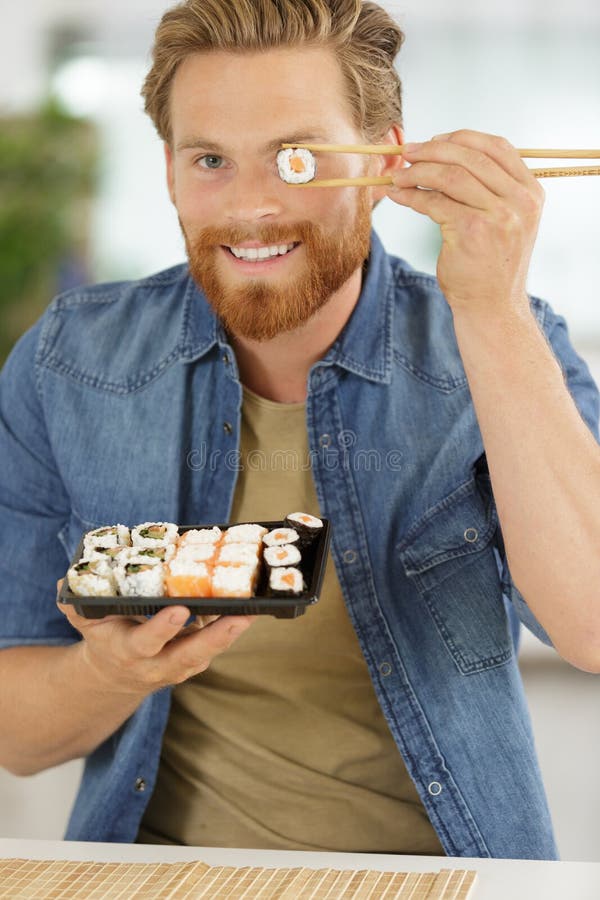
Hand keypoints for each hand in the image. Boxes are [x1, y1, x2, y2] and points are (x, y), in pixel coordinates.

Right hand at [57, 580, 254, 696]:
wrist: (114, 676)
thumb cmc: (104, 639)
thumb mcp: (86, 624)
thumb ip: (76, 606)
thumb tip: (65, 583)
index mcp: (130, 652)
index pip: (147, 642)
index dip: (162, 628)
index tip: (179, 611)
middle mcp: (159, 664)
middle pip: (191, 655)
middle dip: (216, 637)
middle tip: (240, 617)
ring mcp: (181, 666)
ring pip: (210, 651)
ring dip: (233, 632)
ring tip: (254, 610)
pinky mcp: (196, 660)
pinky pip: (216, 644)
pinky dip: (233, 627)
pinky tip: (250, 606)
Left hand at [387, 130, 544, 318]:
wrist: (492, 307)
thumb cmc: (491, 265)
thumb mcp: (503, 221)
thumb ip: (489, 189)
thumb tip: (446, 154)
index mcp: (531, 192)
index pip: (497, 147)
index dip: (462, 138)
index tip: (434, 140)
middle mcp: (520, 201)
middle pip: (470, 157)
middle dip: (433, 150)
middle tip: (407, 152)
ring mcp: (499, 215)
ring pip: (451, 176)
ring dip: (417, 171)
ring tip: (397, 175)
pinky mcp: (472, 230)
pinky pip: (435, 202)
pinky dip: (411, 196)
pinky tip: (398, 195)